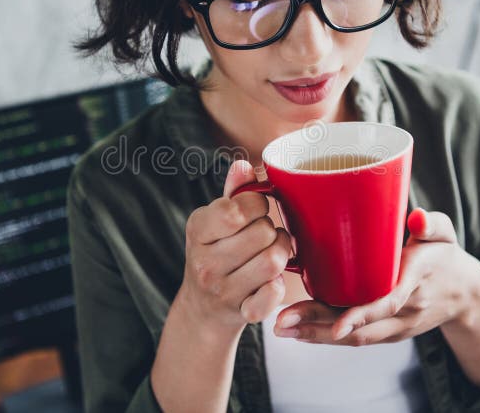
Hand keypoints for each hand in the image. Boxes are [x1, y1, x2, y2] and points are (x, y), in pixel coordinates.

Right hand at [178, 160, 292, 333]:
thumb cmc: (215, 253)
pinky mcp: (242, 313)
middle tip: (265, 234)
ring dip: (282, 252)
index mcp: (197, 230)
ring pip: (273, 261)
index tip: (255, 210)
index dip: (257, 204)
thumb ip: (232, 192)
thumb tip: (244, 165)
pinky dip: (278, 286)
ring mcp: (222, 290)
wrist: (202, 310)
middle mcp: (205, 262)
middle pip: (262, 233)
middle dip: (271, 229)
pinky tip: (271, 280)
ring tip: (273, 251)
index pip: (236, 209)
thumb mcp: (214, 221)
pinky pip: (273, 295)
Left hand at [273, 208, 475, 345]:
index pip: (389, 303)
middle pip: (361, 328)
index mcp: (417, 281)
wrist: (466, 294)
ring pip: (355, 338)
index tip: (337, 324)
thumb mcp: (444, 234)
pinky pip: (356, 339)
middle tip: (283, 321)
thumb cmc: (445, 256)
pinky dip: (325, 336)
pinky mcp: (387, 332)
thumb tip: (416, 217)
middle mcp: (405, 311)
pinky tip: (298, 331)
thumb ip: (431, 224)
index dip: (362, 315)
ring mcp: (396, 327)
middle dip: (319, 327)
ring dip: (315, 335)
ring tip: (281, 328)